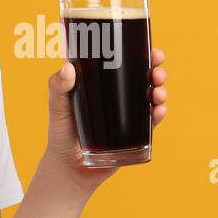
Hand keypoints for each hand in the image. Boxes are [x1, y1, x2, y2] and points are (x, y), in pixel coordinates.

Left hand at [44, 46, 167, 195]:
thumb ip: (57, 87)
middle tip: (157, 71)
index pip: (125, 61)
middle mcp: (118, 96)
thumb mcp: (58, 106)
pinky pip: (150, 121)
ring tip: (157, 92)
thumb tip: (68, 68)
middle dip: (156, 70)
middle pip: (143, 76)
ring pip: (151, 96)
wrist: (69, 168)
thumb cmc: (61, 133)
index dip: (141, 52)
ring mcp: (128, 114)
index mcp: (103, 82)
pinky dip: (158, 113)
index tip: (151, 49)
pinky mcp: (134, 134)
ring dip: (160, 90)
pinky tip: (158, 110)